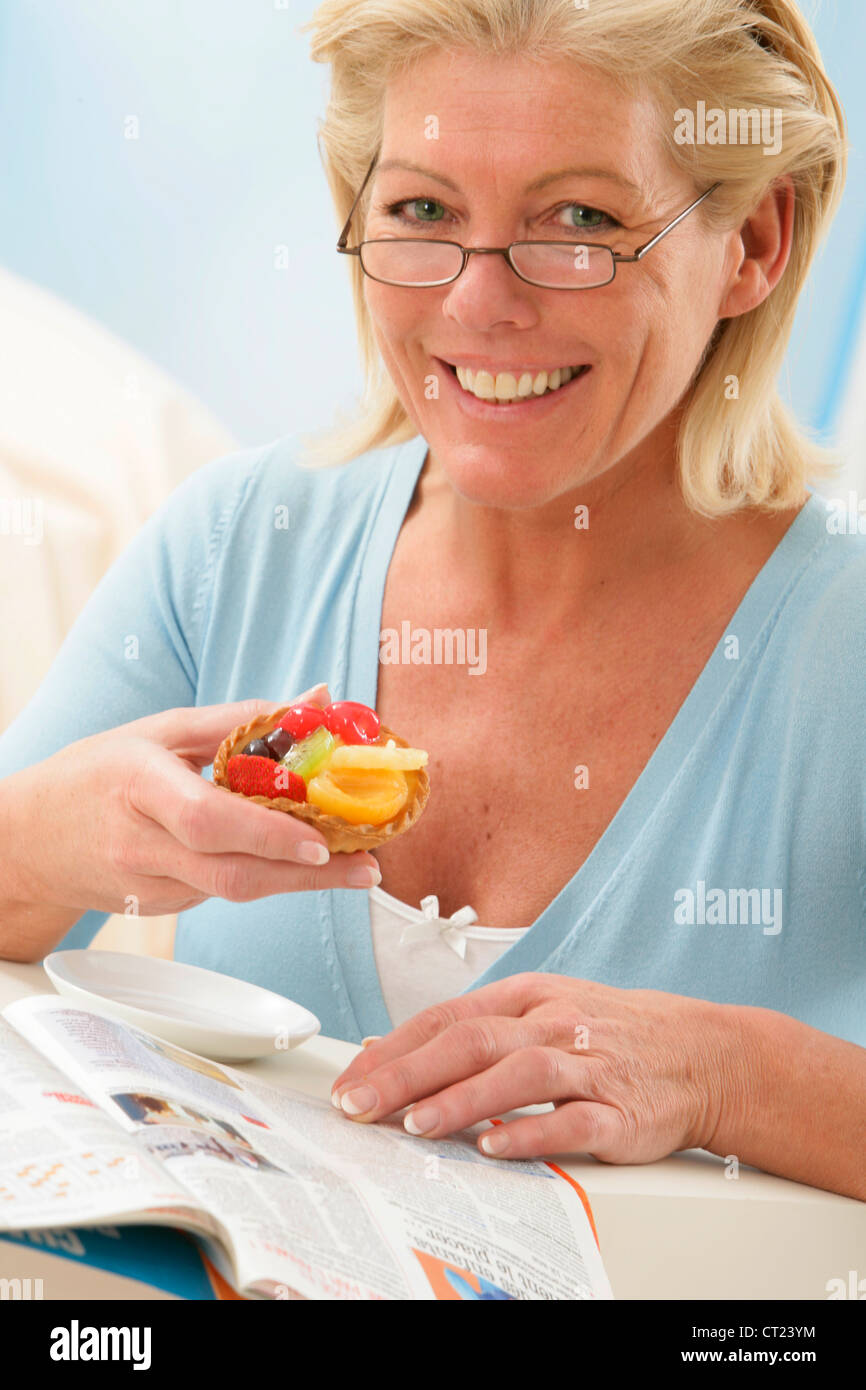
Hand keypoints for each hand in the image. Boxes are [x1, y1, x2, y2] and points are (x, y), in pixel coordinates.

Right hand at [2, 682, 380, 925]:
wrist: (31, 840)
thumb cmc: (99, 773)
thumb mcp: (162, 729)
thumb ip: (243, 719)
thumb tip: (318, 700)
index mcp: (138, 786)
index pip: (208, 820)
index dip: (268, 834)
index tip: (321, 839)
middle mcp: (141, 844)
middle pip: (233, 873)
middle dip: (308, 875)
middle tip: (366, 866)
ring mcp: (149, 885)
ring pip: (235, 891)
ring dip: (300, 882)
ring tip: (355, 868)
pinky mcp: (161, 907)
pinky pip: (223, 892)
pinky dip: (267, 878)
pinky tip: (301, 865)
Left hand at [330, 972, 745, 1161]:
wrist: (703, 1052)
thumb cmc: (611, 1033)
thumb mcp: (543, 1011)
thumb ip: (477, 1030)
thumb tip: (395, 1051)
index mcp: (530, 996)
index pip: (449, 1016)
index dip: (396, 1048)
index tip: (351, 1080)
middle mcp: (555, 1023)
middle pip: (473, 1040)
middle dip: (409, 1073)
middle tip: (360, 1105)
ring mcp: (591, 1065)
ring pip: (519, 1074)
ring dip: (463, 1099)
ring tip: (416, 1124)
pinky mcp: (622, 1110)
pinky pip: (573, 1121)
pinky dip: (531, 1133)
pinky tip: (495, 1149)